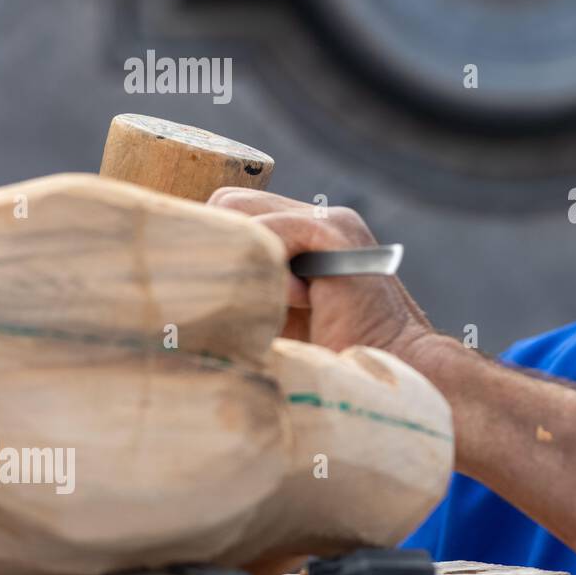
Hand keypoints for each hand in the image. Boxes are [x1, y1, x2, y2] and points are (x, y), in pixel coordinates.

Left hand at [207, 188, 439, 364]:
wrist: (396, 373)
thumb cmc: (332, 362)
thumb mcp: (273, 319)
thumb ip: (242, 292)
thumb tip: (178, 289)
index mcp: (303, 235)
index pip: (233, 210)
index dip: (214, 243)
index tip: (204, 286)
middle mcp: (316, 218)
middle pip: (227, 201)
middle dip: (219, 246)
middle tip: (235, 298)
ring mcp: (328, 222)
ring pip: (237, 207)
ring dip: (241, 257)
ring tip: (270, 302)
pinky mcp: (337, 234)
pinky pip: (271, 231)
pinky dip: (271, 272)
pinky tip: (301, 302)